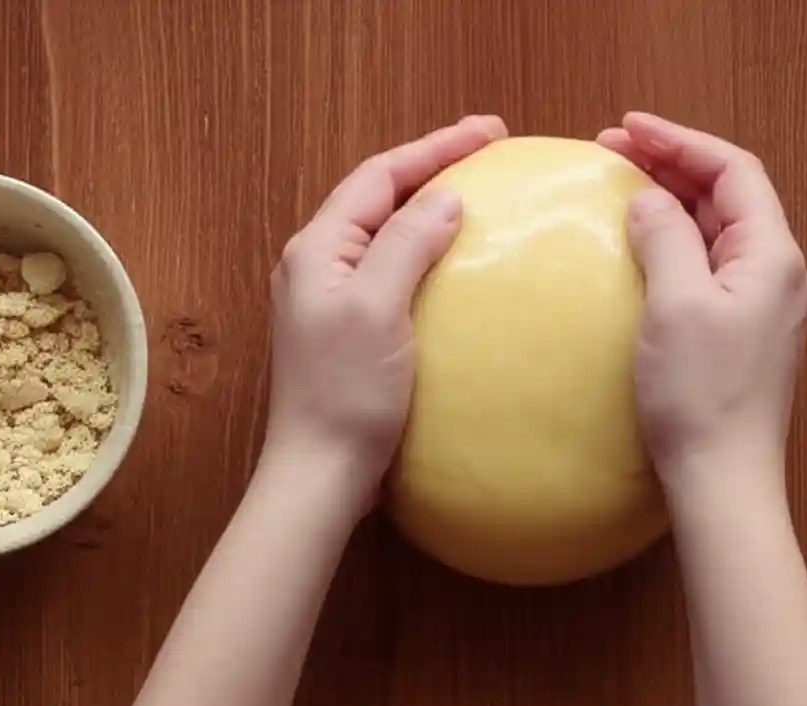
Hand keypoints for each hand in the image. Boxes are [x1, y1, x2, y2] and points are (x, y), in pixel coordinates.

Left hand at [265, 115, 508, 514]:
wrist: (320, 474)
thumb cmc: (345, 392)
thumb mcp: (377, 307)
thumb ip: (407, 244)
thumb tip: (445, 198)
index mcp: (317, 249)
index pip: (378, 176)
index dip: (434, 147)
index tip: (490, 131)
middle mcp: (316, 265)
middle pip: (379, 197)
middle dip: (432, 168)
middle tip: (490, 150)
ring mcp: (330, 299)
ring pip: (384, 234)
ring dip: (428, 208)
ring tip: (478, 193)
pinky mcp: (348, 331)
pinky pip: (390, 272)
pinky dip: (425, 254)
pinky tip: (457, 263)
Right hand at [597, 113, 806, 497]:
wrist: (722, 479)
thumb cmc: (700, 394)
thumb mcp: (675, 304)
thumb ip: (665, 238)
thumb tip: (648, 200)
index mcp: (773, 256)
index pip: (733, 171)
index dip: (680, 141)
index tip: (627, 128)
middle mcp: (777, 274)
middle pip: (727, 197)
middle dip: (671, 166)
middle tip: (611, 151)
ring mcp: (760, 305)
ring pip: (717, 231)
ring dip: (671, 202)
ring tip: (619, 185)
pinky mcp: (739, 332)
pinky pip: (708, 267)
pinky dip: (674, 242)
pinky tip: (637, 246)